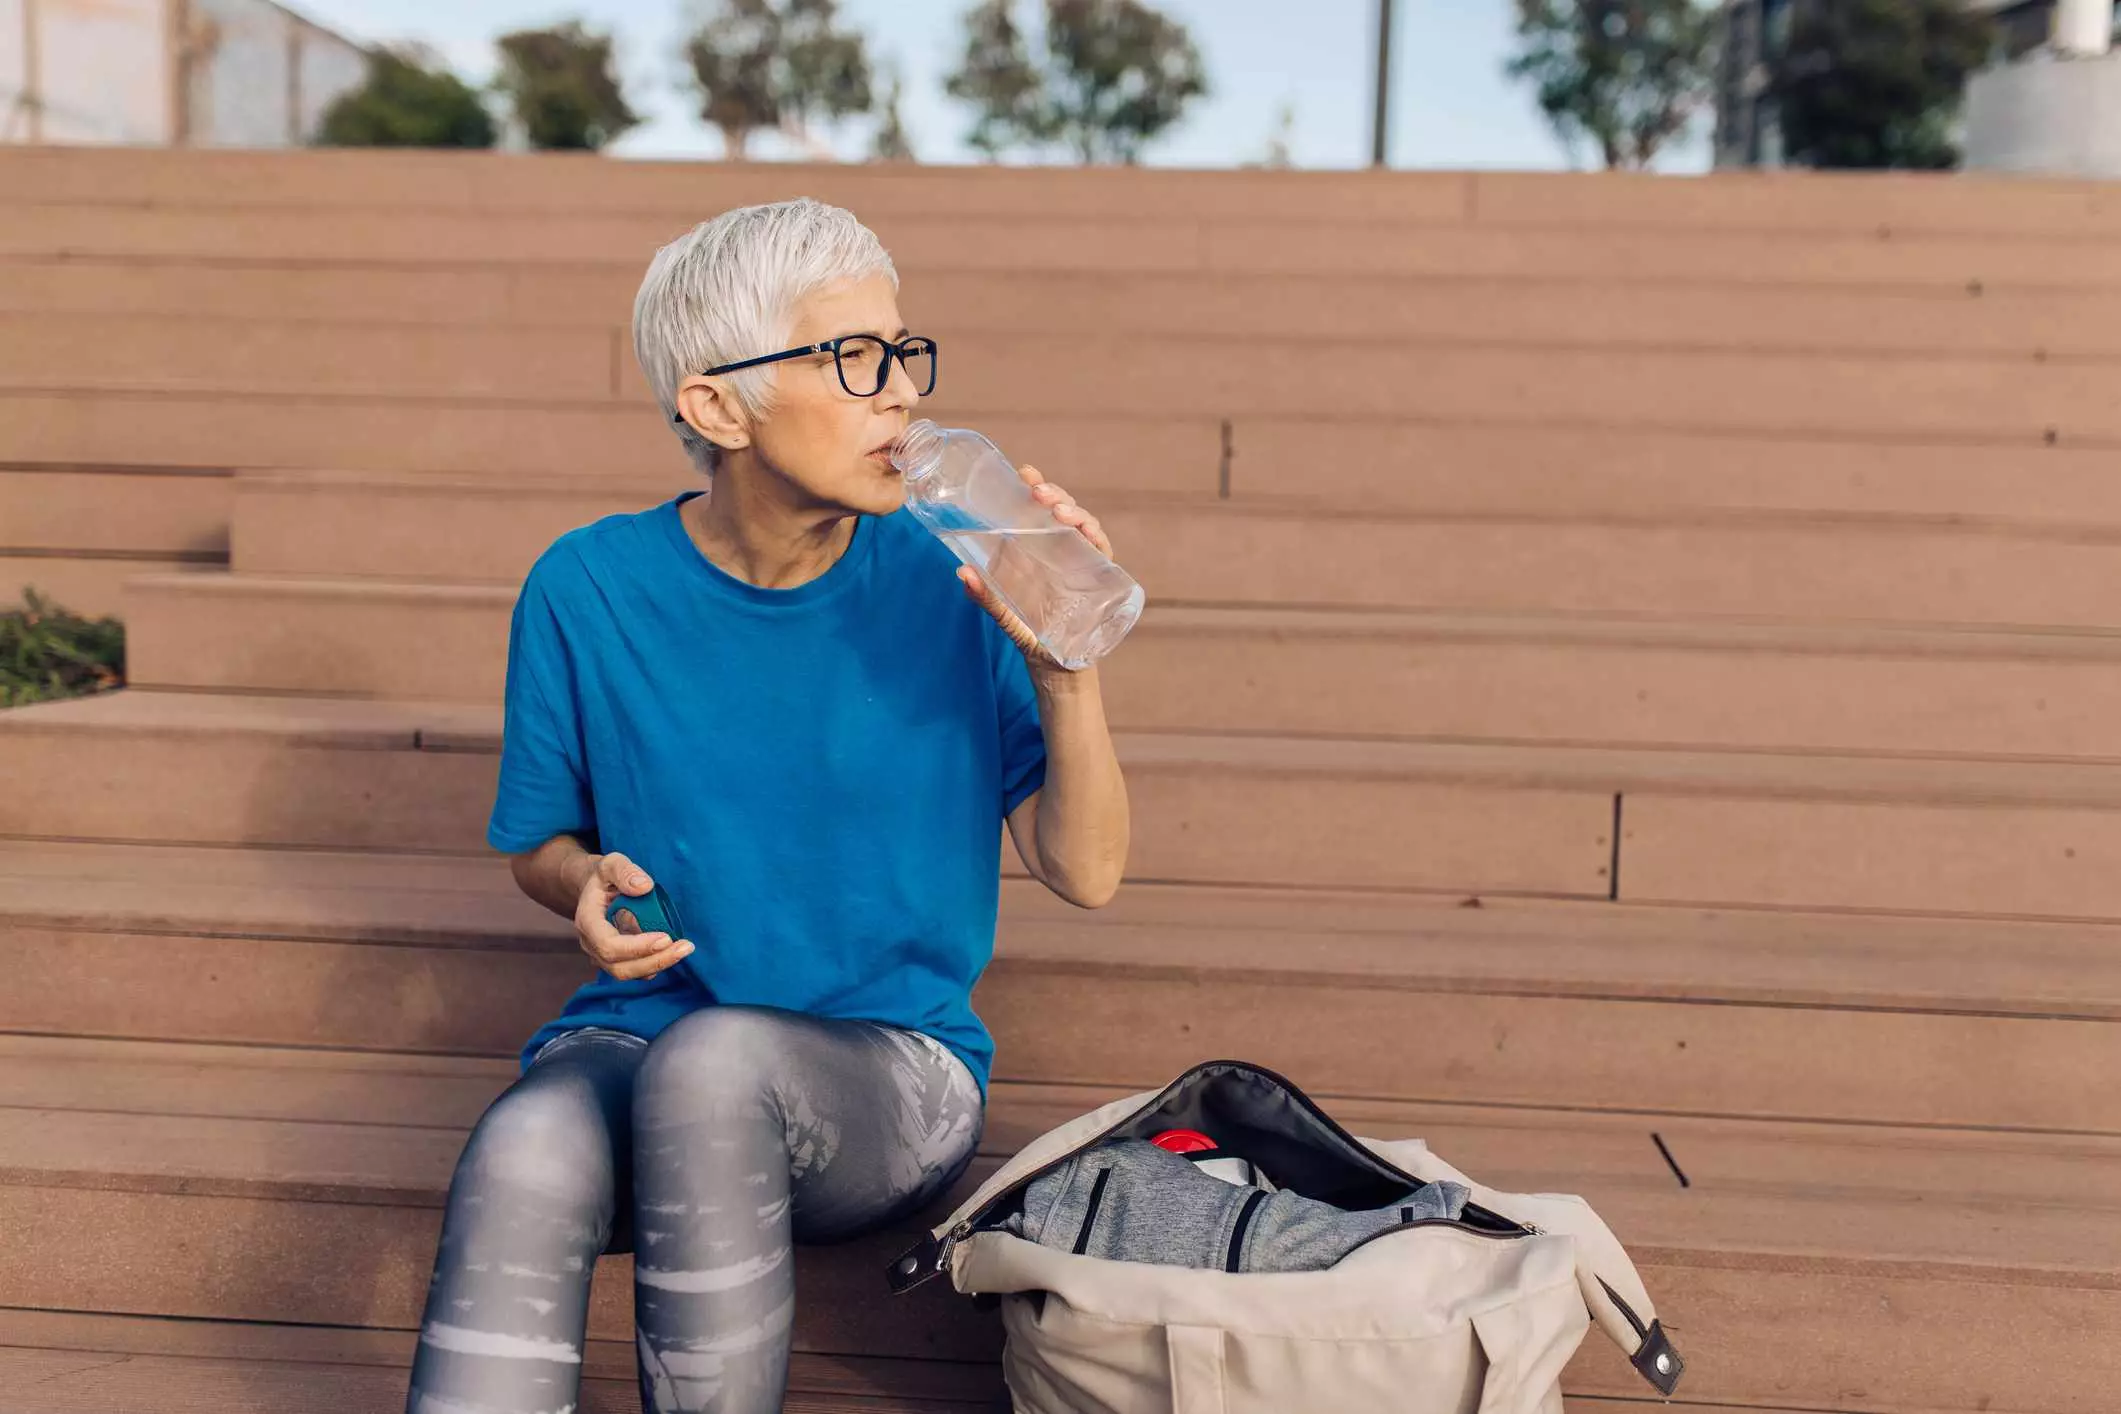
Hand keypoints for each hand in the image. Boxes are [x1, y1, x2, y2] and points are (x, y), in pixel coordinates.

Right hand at [572, 851, 693, 980]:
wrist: (596, 888)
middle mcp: (591, 944)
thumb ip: (625, 871)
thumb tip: (644, 886)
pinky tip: (674, 951)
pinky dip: (655, 964)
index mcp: (587, 921)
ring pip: (628, 973)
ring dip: (658, 965)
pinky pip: (635, 971)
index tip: (666, 938)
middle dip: (654, 960)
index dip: (637, 946)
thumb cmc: (604, 876)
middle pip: (619, 967)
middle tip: (684, 947)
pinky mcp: (616, 959)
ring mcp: (602, 955)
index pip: (608, 944)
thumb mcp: (611, 863)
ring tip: (684, 949)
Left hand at [957, 464, 1113, 664]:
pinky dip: (1098, 538)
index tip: (1025, 472)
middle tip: (1037, 490)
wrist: (1056, 668)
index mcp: (1040, 549)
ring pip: (1084, 525)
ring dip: (1074, 512)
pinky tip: (1086, 532)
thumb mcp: (1004, 614)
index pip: (1040, 509)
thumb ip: (985, 596)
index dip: (1036, 486)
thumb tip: (961, 572)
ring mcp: (1083, 562)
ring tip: (1058, 511)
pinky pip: (1104, 551)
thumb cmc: (1031, 635)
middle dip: (1054, 494)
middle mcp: (1063, 550)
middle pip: (1063, 510)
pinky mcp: (1099, 579)